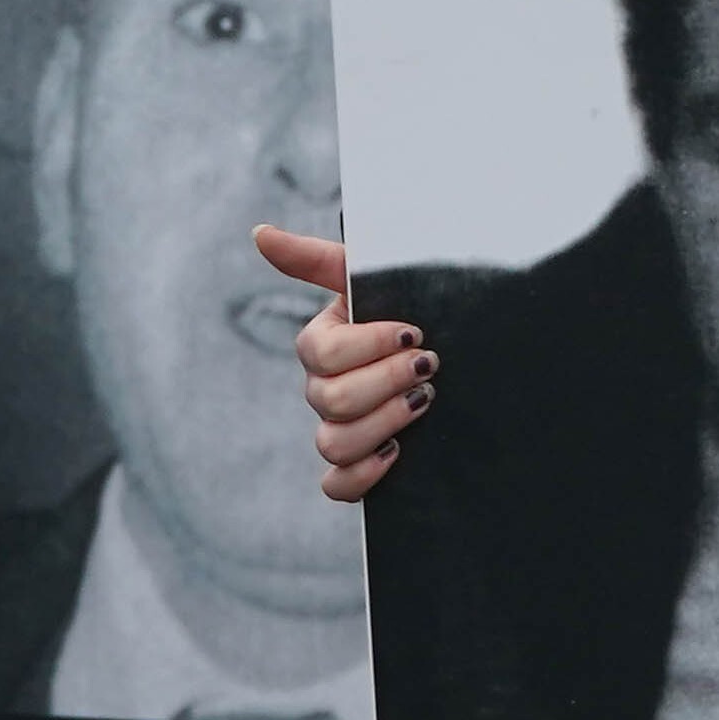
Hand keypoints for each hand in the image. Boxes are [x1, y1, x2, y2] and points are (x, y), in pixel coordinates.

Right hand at [260, 226, 423, 500]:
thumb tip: (259, 234)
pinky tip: (396, 452)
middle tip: (428, 367)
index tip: (415, 334)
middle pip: (331, 400)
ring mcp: (336, 429)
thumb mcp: (372, 277)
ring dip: (383, 423)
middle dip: (387, 382)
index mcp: (322, 343)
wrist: (459, 355)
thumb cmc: (411, 308)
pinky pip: (335, 485)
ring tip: (421, 403)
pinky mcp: (355, 465)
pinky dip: (361, 475)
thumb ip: (317, 258)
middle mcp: (323, 388)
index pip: (322, 353)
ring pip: (332, 444)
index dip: (370, 346)